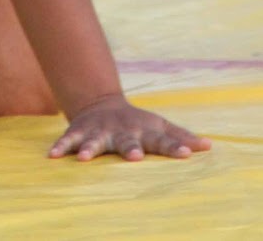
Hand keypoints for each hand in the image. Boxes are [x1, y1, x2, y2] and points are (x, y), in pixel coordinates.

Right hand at [51, 93, 212, 161]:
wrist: (101, 103)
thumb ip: (182, 137)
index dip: (175, 146)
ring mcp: (100, 132)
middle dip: (130, 148)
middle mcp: (122, 131)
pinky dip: (60, 147)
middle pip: (128, 141)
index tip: (187, 153)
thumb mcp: (160, 126)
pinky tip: (52, 156)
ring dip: (89, 148)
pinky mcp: (79, 133)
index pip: (163, 140)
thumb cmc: (137, 123)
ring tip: (82, 159)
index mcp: (145, 131)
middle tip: (135, 157)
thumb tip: (209, 146)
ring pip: (95, 141)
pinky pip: (67, 140)